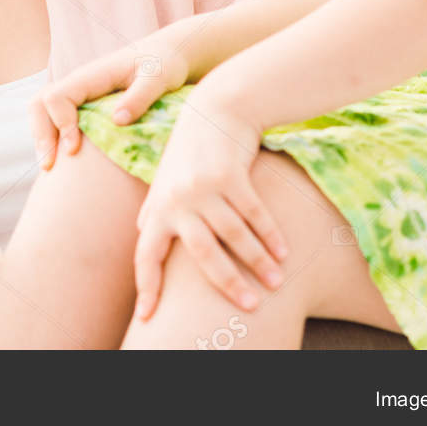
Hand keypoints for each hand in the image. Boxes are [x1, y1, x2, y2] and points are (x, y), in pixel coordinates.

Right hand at [29, 21, 196, 169]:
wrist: (166, 55)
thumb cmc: (164, 64)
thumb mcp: (158, 77)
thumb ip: (140, 97)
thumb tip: (117, 121)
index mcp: (92, 75)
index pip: (57, 96)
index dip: (60, 124)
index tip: (74, 150)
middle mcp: (78, 84)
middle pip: (39, 104)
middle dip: (40, 135)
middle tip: (49, 166)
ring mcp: (78, 94)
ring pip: (42, 112)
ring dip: (42, 138)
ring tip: (51, 169)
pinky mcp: (83, 105)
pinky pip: (55, 119)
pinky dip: (53, 139)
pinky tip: (63, 162)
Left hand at [132, 89, 288, 320]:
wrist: (216, 107)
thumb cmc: (190, 148)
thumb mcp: (166, 175)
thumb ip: (156, 206)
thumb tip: (143, 232)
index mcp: (158, 207)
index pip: (146, 255)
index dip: (146, 287)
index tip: (148, 318)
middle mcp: (178, 200)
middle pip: (203, 254)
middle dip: (228, 284)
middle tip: (248, 307)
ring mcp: (205, 187)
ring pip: (235, 236)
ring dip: (259, 262)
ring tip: (275, 282)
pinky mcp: (231, 175)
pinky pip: (255, 214)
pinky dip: (270, 235)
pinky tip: (283, 253)